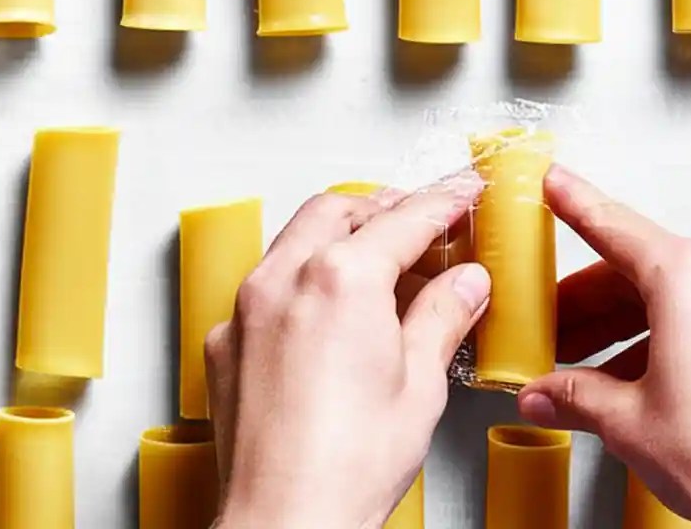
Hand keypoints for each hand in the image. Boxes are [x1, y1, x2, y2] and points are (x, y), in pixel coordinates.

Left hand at [207, 172, 490, 528]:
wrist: (284, 520)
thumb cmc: (346, 466)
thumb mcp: (420, 384)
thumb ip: (442, 317)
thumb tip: (464, 283)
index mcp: (341, 279)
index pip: (404, 218)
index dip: (442, 202)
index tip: (462, 194)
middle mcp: (283, 280)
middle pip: (338, 211)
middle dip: (383, 208)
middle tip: (423, 226)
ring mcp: (246, 309)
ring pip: (294, 241)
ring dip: (338, 238)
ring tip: (380, 268)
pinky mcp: (225, 341)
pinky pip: (264, 287)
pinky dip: (301, 283)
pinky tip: (329, 316)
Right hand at [518, 165, 690, 528]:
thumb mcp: (625, 421)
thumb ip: (573, 395)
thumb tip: (545, 394)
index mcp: (690, 279)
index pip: (615, 227)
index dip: (575, 204)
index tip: (556, 183)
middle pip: (642, 272)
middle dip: (590, 303)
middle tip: (553, 326)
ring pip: (681, 300)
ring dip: (628, 329)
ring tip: (591, 371)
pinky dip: (674, 341)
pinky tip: (646, 382)